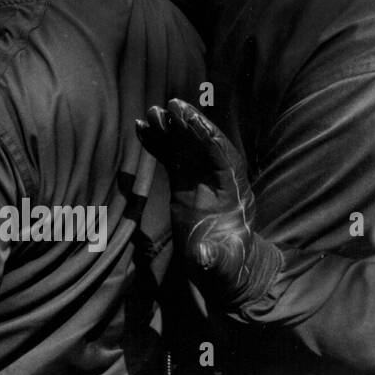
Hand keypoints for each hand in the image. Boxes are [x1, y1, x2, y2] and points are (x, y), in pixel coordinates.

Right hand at [135, 99, 281, 305]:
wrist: (222, 268)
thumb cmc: (226, 266)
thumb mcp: (220, 266)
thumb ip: (213, 259)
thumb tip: (203, 256)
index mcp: (233, 192)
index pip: (222, 156)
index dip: (207, 137)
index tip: (190, 121)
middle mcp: (218, 179)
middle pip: (203, 144)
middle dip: (187, 125)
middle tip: (168, 107)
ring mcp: (200, 178)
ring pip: (186, 145)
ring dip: (170, 128)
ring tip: (150, 113)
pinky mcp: (184, 181)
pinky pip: (171, 155)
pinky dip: (157, 142)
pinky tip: (141, 128)